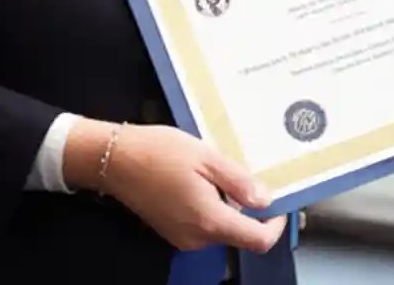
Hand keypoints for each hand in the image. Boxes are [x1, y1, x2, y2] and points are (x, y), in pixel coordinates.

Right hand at [65, 119, 284, 253]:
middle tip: (249, 177)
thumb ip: (240, 182)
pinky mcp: (172, 232)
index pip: (258, 240)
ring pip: (222, 229)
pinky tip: (203, 182)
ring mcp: (182, 238)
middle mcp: (197, 238)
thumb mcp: (208, 158)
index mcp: (210, 221)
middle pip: (240, 235)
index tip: (278, 203)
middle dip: (251, 211)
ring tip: (220, 174)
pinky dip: (212, 208)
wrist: (115, 159)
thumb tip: (266, 200)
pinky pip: (204, 225)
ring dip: (230, 207)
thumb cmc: (161, 153)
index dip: (275, 225)